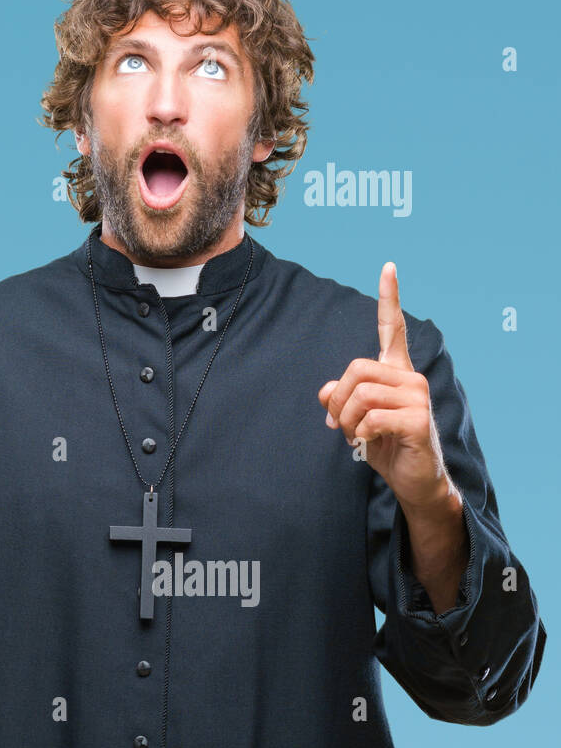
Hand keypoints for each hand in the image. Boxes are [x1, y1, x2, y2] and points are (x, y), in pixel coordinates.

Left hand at [317, 262, 457, 513]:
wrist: (414, 480)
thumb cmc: (385, 445)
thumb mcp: (353, 419)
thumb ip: (339, 398)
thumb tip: (328, 391)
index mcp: (396, 372)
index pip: (394, 329)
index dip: (389, 298)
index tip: (388, 267)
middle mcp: (410, 378)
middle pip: (355, 369)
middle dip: (338, 400)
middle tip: (340, 425)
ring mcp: (418, 397)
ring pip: (360, 394)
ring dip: (346, 420)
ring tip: (356, 436)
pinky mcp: (418, 419)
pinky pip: (370, 417)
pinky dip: (360, 433)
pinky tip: (371, 442)